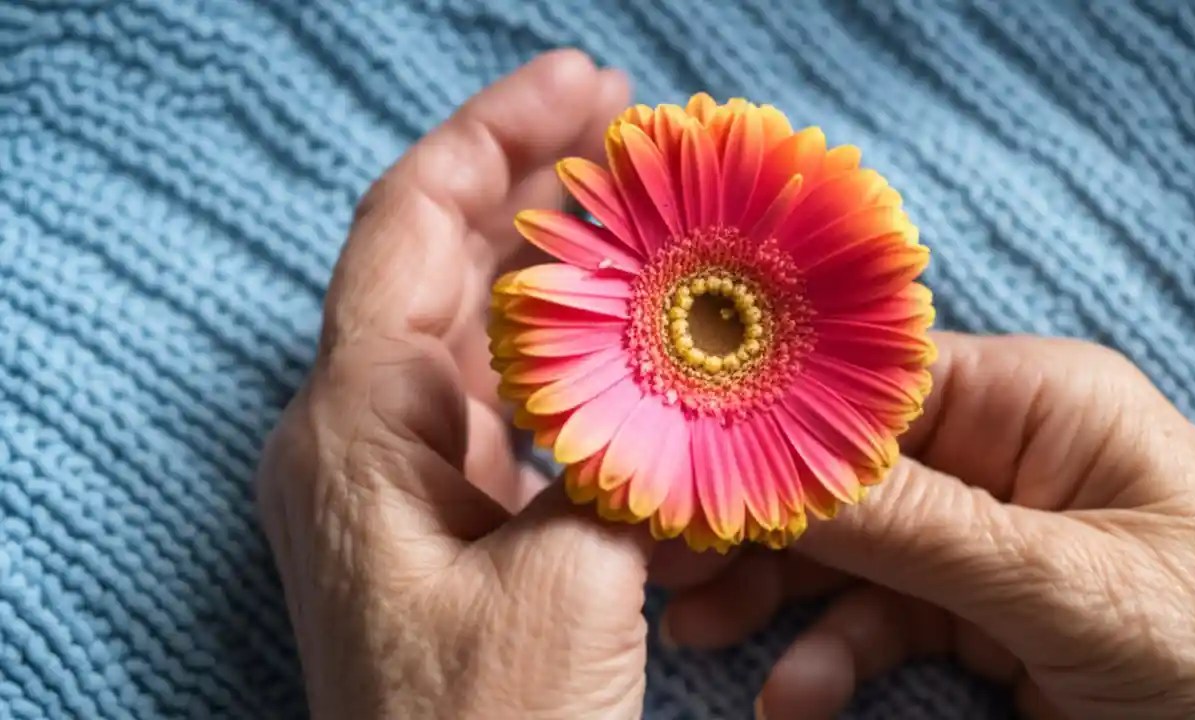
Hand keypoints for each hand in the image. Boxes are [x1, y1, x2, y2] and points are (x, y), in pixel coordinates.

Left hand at [255, 51, 655, 718]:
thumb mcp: (569, 585)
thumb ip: (617, 465)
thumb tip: (676, 395)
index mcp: (356, 429)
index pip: (409, 225)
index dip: (494, 135)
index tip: (584, 82)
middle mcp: (368, 441)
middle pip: (449, 266)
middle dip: (545, 195)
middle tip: (646, 146)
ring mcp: (412, 487)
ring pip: (491, 341)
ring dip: (576, 285)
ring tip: (665, 235)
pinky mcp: (458, 531)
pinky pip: (519, 418)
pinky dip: (585, 376)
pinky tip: (654, 362)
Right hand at [658, 333, 1194, 718]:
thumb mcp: (1072, 587)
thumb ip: (923, 529)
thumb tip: (777, 469)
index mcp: (1036, 403)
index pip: (871, 382)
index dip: (770, 410)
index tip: (678, 444)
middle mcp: (1001, 456)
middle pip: (842, 469)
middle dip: (757, 515)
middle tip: (662, 550)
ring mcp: (987, 538)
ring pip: (848, 551)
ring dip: (776, 594)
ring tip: (705, 630)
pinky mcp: (982, 612)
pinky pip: (880, 621)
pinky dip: (830, 656)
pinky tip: (796, 696)